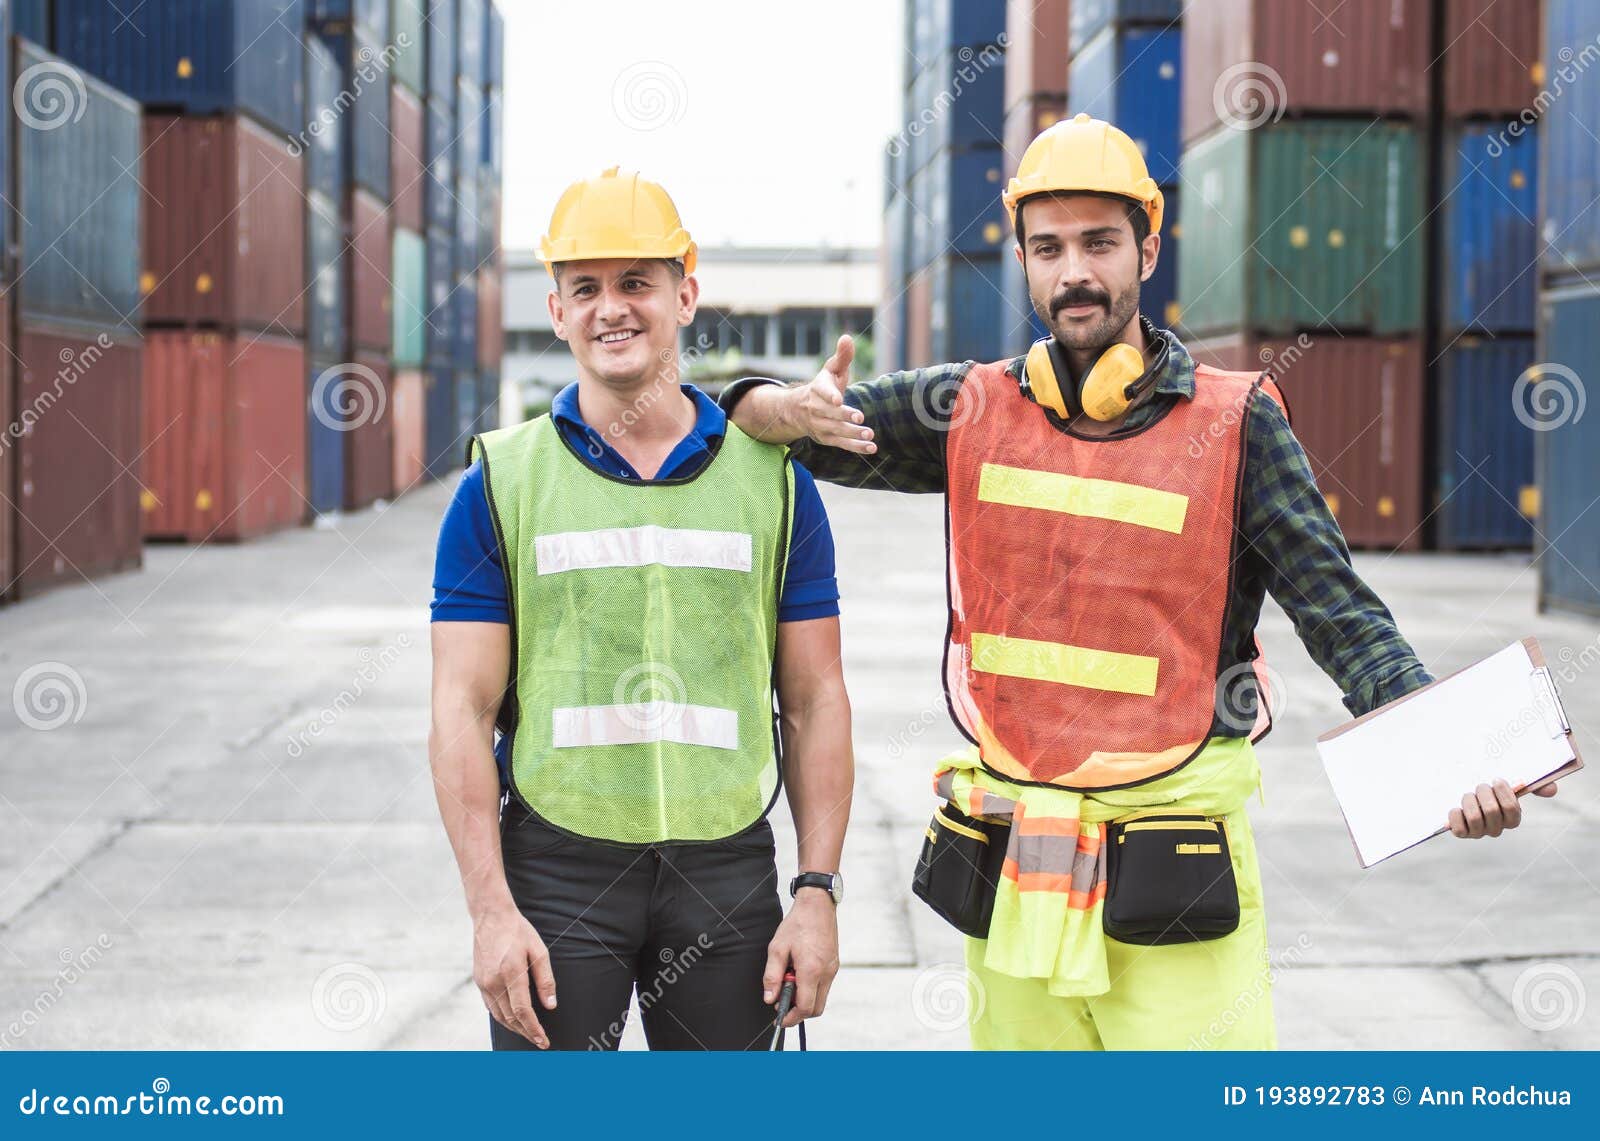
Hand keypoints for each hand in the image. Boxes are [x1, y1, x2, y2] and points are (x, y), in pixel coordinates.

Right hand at [472, 905, 556, 1047]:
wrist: (491, 917)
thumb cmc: (518, 931)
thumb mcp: (539, 951)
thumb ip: (545, 980)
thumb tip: (550, 1005)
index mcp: (511, 973)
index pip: (523, 1011)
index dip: (534, 1029)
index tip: (543, 1040)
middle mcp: (494, 981)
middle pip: (510, 1018)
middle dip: (526, 1033)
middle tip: (539, 1041)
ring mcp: (484, 982)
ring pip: (499, 1016)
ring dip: (514, 1028)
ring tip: (528, 1033)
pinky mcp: (479, 981)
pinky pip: (490, 1006)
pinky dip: (502, 1017)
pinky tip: (512, 1019)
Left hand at [762, 892, 839, 1027]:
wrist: (818, 905)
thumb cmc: (797, 924)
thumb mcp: (777, 948)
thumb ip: (772, 976)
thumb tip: (769, 998)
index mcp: (811, 970)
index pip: (805, 1008)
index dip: (791, 1017)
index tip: (779, 1017)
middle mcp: (826, 973)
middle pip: (816, 1009)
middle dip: (798, 1011)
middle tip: (782, 1000)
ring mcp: (832, 970)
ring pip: (821, 998)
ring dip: (804, 998)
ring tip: (789, 980)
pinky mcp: (834, 965)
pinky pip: (824, 986)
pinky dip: (811, 988)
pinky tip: (799, 973)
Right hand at [779, 335, 876, 453]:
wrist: (799, 410)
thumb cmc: (823, 386)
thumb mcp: (830, 369)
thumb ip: (842, 356)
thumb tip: (847, 337)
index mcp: (818, 389)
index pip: (822, 392)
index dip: (829, 395)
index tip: (838, 399)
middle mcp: (816, 409)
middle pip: (830, 414)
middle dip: (844, 417)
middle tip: (860, 418)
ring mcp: (820, 425)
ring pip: (837, 431)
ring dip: (853, 434)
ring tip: (870, 434)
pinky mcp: (826, 438)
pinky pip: (842, 444)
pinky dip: (856, 447)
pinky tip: (872, 448)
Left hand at [1447, 778, 1556, 838]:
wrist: (1466, 791)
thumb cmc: (1492, 790)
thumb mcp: (1512, 785)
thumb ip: (1535, 786)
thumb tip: (1552, 790)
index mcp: (1512, 819)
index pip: (1511, 809)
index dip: (1503, 793)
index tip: (1496, 780)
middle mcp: (1497, 828)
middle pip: (1491, 811)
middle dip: (1483, 793)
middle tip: (1480, 785)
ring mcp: (1479, 832)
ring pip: (1474, 818)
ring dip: (1469, 801)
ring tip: (1468, 795)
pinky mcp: (1462, 833)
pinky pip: (1458, 828)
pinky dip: (1455, 815)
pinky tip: (1458, 807)